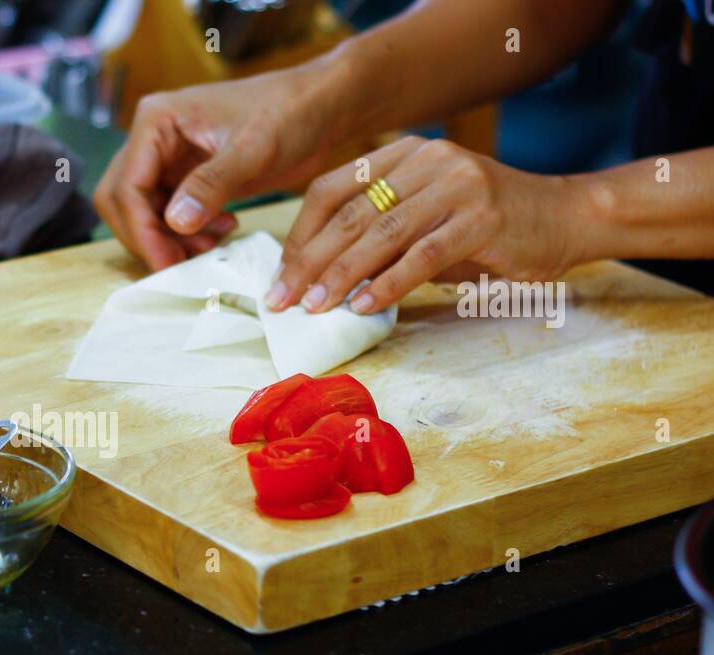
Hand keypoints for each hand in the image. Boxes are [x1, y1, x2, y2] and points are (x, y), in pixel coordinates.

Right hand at [95, 64, 350, 270]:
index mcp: (157, 121)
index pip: (127, 185)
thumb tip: (176, 222)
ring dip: (168, 239)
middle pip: (122, 202)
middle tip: (181, 264)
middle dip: (148, 237)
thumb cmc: (291, 113)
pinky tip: (222, 230)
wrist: (321, 108)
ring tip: (210, 245)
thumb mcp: (253, 149)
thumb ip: (212, 184)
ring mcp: (167, 159)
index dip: (142, 230)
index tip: (166, 263)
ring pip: (143, 213)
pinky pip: (168, 216)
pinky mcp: (186, 177)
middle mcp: (153, 138)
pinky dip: (186, 233)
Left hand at [265, 136, 584, 314]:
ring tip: (314, 307)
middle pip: (350, 214)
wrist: (566, 218)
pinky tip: (362, 307)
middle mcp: (428, 160)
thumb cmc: (485, 229)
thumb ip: (378, 238)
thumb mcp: (424, 222)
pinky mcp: (482, 217)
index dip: (301, 234)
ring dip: (341, 275)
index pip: (333, 189)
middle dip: (310, 262)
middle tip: (281, 300)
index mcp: (405, 154)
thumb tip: (316, 278)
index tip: (281, 275)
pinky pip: (421, 255)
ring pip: (381, 234)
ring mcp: (457, 184)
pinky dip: (388, 284)